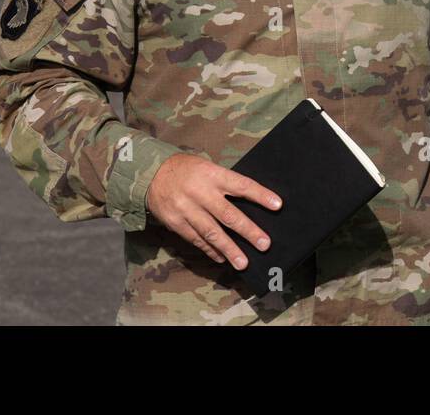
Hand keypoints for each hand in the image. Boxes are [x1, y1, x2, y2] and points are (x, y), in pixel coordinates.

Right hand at [146, 153, 281, 269]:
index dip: (260, 195)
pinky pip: (196, 239)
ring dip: (229, 248)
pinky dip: (210, 250)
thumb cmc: (187, 170)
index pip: (241, 185)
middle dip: (248, 231)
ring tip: (243, 262)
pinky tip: (222, 258)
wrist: (151, 173)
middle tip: (264, 244)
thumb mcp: (207, 167)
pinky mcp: (176, 222)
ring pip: (211, 232)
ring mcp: (187, 209)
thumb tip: (250, 202)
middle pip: (228, 214)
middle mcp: (201, 192)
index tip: (278, 205)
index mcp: (212, 175)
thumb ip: (225, 183)